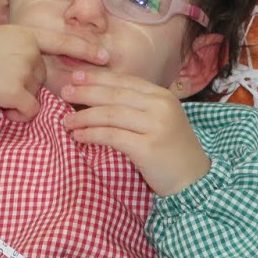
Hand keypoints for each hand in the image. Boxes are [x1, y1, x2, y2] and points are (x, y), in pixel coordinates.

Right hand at [0, 25, 107, 121]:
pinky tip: (0, 105)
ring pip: (35, 96)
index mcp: (25, 34)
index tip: (106, 57)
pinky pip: (29, 111)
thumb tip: (35, 71)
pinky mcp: (15, 90)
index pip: (62, 41)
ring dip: (18, 100)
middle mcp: (29, 50)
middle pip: (42, 78)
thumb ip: (20, 51)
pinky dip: (17, 114)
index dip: (85, 50)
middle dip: (26, 86)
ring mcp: (23, 70)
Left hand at [60, 70, 211, 195]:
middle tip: (63, 92)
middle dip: (85, 92)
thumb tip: (101, 97)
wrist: (194, 181)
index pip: (124, 81)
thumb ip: (138, 107)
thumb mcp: (160, 120)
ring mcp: (156, 126)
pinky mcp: (148, 148)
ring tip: (66, 121)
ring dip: (84, 116)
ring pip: (110, 114)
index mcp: (162, 96)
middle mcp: (160, 106)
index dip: (98, 78)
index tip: (75, 76)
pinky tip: (78, 136)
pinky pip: (112, 136)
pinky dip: (91, 135)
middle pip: (114, 94)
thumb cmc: (172, 152)